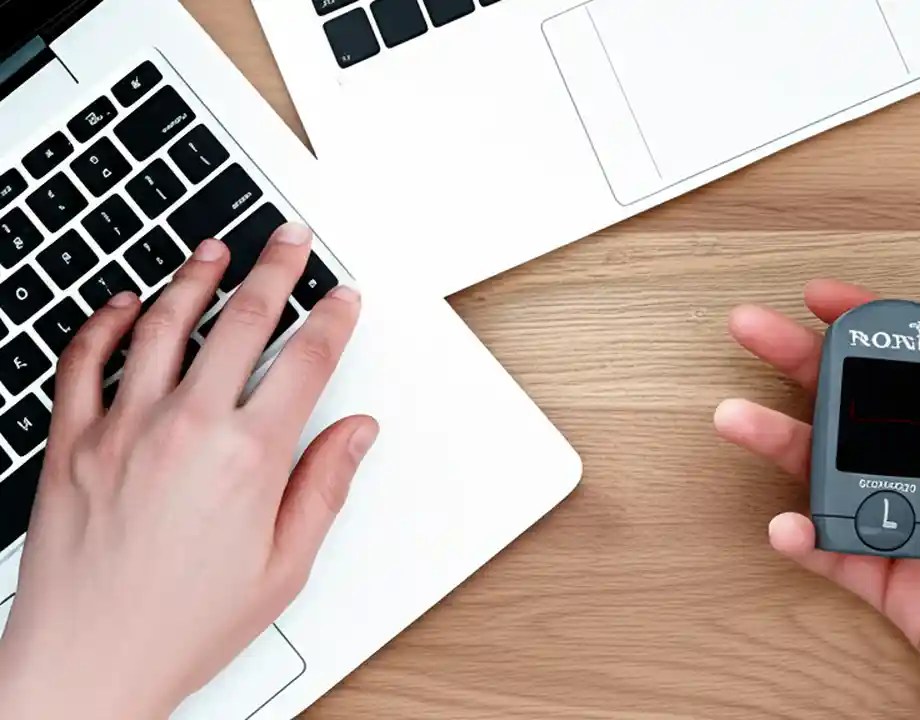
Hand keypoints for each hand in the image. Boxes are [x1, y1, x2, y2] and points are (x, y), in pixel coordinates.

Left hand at [0, 224, 377, 718]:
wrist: (86, 664)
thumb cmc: (182, 624)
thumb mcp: (283, 567)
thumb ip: (324, 487)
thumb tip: (356, 433)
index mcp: (249, 459)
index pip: (305, 361)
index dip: (332, 318)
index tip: (342, 296)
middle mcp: (186, 429)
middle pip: (241, 322)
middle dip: (273, 269)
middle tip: (287, 240)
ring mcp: (121, 429)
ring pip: (162, 325)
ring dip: (193, 279)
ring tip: (212, 252)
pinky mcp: (70, 442)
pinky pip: (83, 360)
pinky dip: (104, 322)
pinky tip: (123, 303)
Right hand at [716, 280, 919, 719]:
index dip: (876, 332)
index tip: (833, 305)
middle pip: (863, 408)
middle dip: (806, 367)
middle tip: (758, 332)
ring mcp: (915, 530)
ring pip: (835, 473)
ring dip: (784, 443)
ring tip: (739, 419)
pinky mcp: (894, 585)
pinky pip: (834, 551)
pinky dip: (804, 537)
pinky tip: (786, 524)